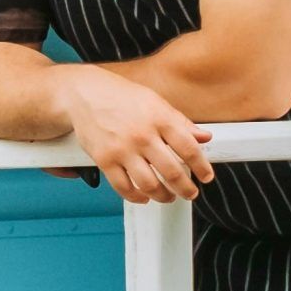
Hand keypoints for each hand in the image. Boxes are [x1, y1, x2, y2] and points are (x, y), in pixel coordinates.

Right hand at [54, 67, 212, 203]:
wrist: (84, 94)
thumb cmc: (121, 97)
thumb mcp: (155, 102)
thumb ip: (180, 122)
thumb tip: (204, 137)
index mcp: (159, 118)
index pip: (189, 148)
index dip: (202, 167)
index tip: (205, 177)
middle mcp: (142, 135)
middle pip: (172, 172)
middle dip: (186, 189)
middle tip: (190, 193)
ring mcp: (122, 149)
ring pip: (150, 185)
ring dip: (164, 196)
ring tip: (169, 196)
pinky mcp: (104, 160)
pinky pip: (124, 187)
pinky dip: (137, 197)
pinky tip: (144, 196)